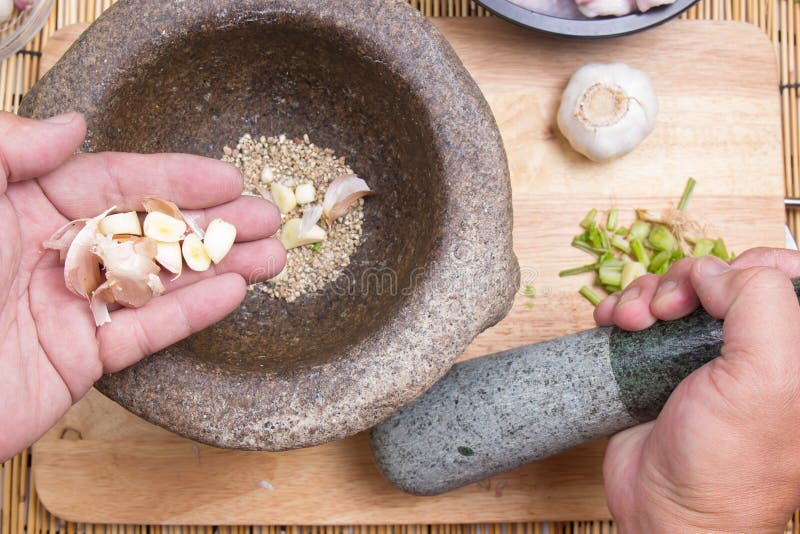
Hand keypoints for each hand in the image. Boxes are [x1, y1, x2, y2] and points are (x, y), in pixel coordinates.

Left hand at [0, 112, 284, 460]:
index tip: (227, 175)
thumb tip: (71, 125)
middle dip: (214, 222)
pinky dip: (192, 314)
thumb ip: (7, 150)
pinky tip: (234, 292)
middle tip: (268, 216)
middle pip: (150, 231)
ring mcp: (70, 309)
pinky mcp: (79, 360)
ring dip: (219, 266)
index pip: (115, 183)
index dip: (176, 177)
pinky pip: (146, 333)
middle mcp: (54, 255)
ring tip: (272, 254)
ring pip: (159, 281)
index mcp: (24, 209)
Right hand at [594, 248, 799, 532]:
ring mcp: (706, 357)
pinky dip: (625, 309)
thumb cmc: (728, 465)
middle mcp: (757, 350)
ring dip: (647, 293)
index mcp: (797, 352)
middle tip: (668, 310)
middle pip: (725, 276)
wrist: (667, 514)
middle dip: (687, 279)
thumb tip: (715, 272)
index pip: (790, 274)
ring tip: (632, 322)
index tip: (721, 285)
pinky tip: (615, 324)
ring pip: (679, 290)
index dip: (752, 263)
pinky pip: (644, 315)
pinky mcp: (662, 365)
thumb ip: (759, 303)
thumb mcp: (767, 378)